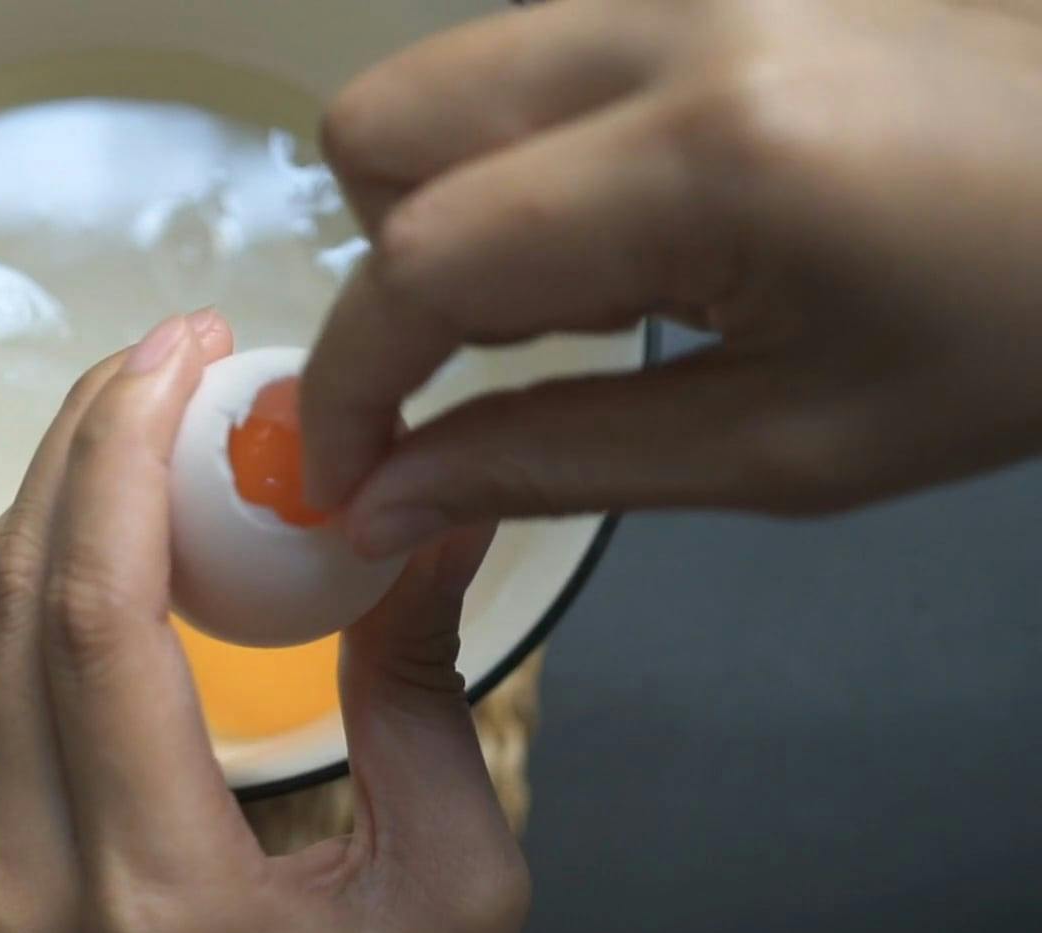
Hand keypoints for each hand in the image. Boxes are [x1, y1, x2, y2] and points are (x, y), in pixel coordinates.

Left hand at [0, 313, 528, 932]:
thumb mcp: (456, 885)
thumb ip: (423, 688)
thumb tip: (427, 509)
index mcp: (162, 889)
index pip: (98, 613)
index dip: (123, 453)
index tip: (178, 356)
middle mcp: (29, 888)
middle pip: (10, 599)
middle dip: (80, 446)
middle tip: (163, 368)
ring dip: (27, 519)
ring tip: (120, 454)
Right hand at [301, 0, 1041, 556]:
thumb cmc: (1012, 338)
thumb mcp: (788, 447)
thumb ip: (554, 464)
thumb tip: (379, 503)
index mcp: (706, 157)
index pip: (425, 257)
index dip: (348, 381)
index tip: (340, 475)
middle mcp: (665, 25)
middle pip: (380, 124)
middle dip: (389, 265)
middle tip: (496, 355)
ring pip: (443, 78)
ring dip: (457, 204)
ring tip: (601, 290)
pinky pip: (527, 57)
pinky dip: (524, 155)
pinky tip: (643, 221)